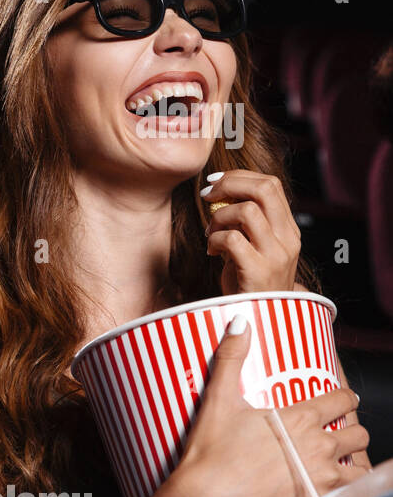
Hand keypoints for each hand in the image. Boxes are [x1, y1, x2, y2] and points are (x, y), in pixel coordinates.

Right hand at [162, 315, 369, 496]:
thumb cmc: (211, 453)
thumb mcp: (217, 400)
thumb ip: (231, 358)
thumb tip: (239, 321)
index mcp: (300, 418)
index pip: (342, 400)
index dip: (345, 398)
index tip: (340, 401)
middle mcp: (319, 448)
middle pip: (358, 434)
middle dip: (351, 431)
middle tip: (336, 433)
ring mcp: (321, 479)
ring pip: (359, 467)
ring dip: (353, 463)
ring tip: (339, 464)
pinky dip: (345, 493)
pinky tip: (331, 491)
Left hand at [202, 169, 301, 293]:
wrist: (259, 319)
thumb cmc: (248, 281)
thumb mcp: (252, 246)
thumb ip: (244, 222)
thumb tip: (219, 193)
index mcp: (288, 229)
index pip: (271, 184)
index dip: (239, 176)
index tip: (215, 182)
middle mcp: (288, 239)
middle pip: (264, 188)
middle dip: (229, 184)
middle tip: (208, 195)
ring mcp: (276, 255)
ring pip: (247, 211)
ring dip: (219, 217)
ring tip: (210, 233)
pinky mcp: (258, 271)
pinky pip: (232, 239)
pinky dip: (214, 240)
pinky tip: (212, 252)